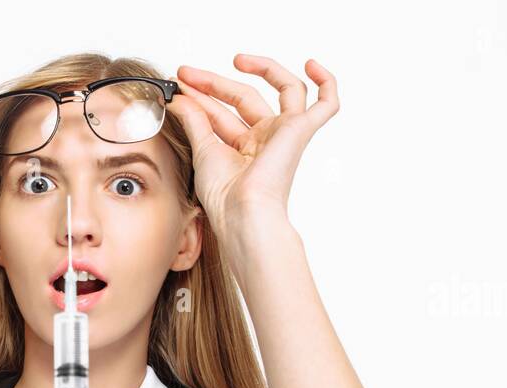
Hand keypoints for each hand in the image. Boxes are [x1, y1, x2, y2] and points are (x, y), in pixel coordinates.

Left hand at [165, 55, 338, 237]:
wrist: (241, 210)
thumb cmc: (224, 194)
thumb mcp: (202, 148)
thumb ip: (193, 118)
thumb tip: (180, 96)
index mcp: (245, 149)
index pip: (223, 111)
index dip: (201, 94)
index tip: (179, 84)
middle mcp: (267, 139)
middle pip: (245, 97)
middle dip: (214, 83)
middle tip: (186, 74)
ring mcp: (285, 133)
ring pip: (281, 89)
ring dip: (261, 69)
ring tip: (237, 59)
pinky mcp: (301, 130)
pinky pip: (326, 104)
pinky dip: (327, 83)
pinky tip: (312, 65)